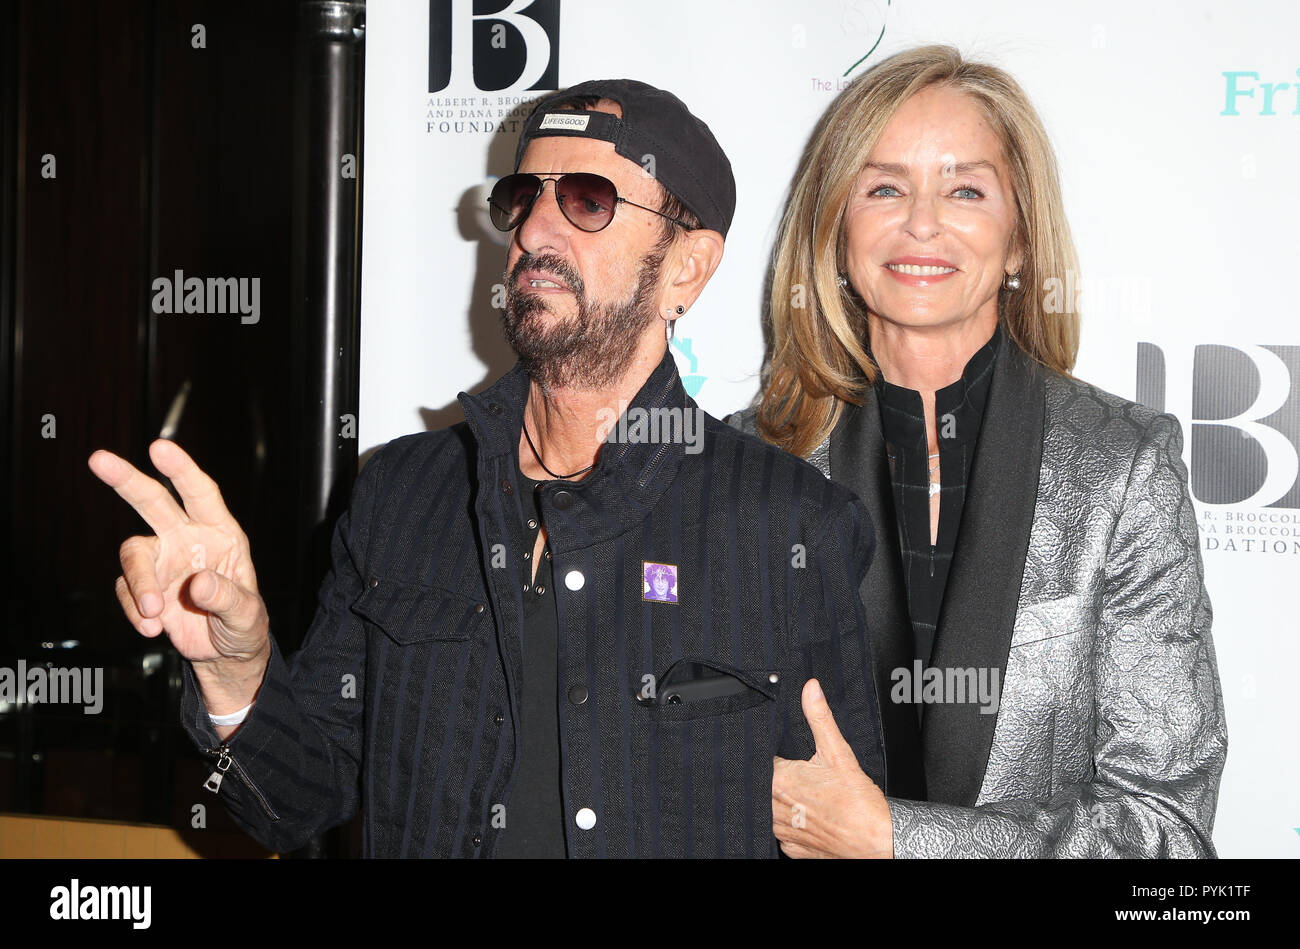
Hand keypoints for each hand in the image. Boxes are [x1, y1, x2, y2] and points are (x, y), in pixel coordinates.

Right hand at [88, 439, 269, 712]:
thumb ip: (227, 598)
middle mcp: (187, 540)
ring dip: (138, 583)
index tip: (159, 447)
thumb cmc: (244, 626)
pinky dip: (134, 611)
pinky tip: (153, 629)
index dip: (182, 470)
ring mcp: (162, 562)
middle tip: (99, 459)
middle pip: (153, 502)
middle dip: (127, 480)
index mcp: (221, 534)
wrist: (225, 655)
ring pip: (134, 553)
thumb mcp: (247, 616)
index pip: (201, 494)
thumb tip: (199, 583)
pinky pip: (126, 590)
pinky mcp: (144, 588)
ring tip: (152, 615)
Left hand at [772, 678, 893, 857]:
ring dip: (784, 802)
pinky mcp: (792, 849)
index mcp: (779, 781)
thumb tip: (810, 689)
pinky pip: (783, 832)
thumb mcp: (838, 751)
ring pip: (771, 810)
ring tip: (808, 797)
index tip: (787, 756)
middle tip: (804, 777)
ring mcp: (782, 832)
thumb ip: (819, 717)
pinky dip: (793, 824)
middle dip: (780, 779)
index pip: (763, 761)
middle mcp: (773, 809)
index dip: (776, 757)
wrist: (876, 840)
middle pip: (765, 786)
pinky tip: (810, 817)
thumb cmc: (857, 800)